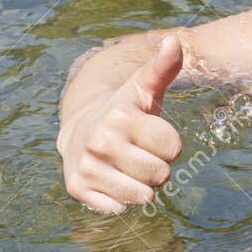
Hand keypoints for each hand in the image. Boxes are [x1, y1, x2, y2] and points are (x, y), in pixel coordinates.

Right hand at [59, 36, 183, 213]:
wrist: (79, 129)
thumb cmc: (123, 111)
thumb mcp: (142, 87)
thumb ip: (162, 68)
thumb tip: (175, 42)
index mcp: (119, 116)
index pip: (174, 149)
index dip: (169, 144)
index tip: (151, 134)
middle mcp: (98, 141)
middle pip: (161, 175)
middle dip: (158, 167)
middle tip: (140, 152)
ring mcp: (85, 167)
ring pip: (143, 196)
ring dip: (142, 185)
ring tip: (127, 165)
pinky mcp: (77, 190)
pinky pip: (118, 209)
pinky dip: (121, 200)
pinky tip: (112, 180)